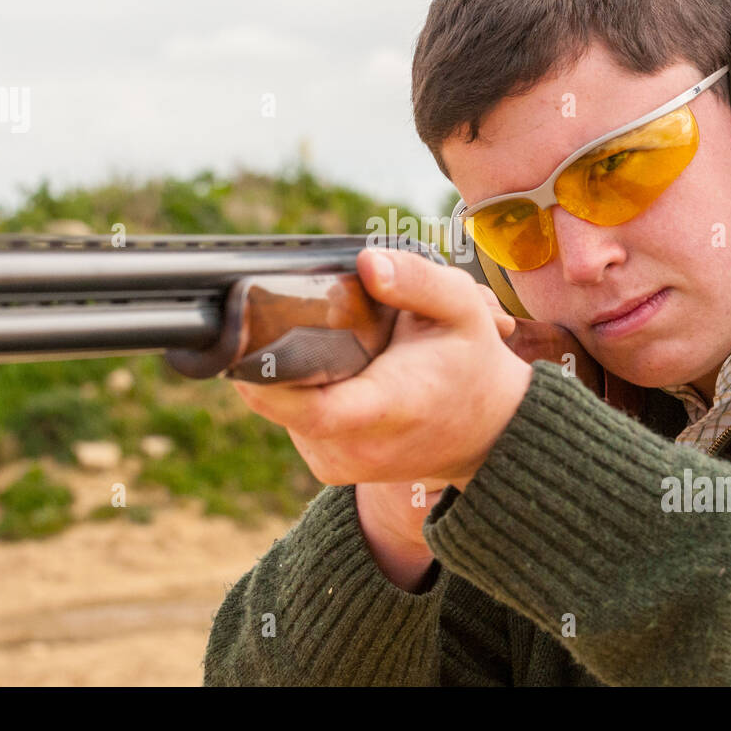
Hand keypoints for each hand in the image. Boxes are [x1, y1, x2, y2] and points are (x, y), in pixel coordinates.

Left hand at [228, 247, 533, 489]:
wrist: (487, 433)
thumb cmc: (470, 364)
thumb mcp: (461, 308)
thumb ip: (417, 279)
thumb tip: (366, 262)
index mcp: (390, 407)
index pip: (313, 409)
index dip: (267, 378)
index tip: (244, 339)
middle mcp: (358, 448)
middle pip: (280, 403)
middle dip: (271, 355)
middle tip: (279, 313)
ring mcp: (340, 464)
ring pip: (279, 410)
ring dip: (287, 374)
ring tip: (330, 347)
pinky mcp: (328, 468)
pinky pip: (291, 422)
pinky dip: (299, 394)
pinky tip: (332, 373)